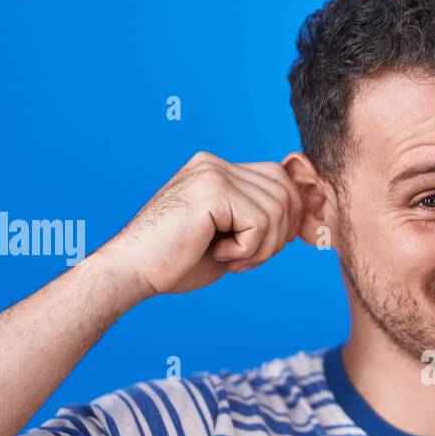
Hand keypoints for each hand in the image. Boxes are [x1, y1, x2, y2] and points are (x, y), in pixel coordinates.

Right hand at [97, 151, 303, 299]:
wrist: (132, 272)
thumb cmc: (176, 261)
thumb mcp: (228, 235)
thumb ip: (257, 219)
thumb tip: (302, 219)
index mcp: (217, 170)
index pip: (278, 179)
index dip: (287, 216)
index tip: (266, 247)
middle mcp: (214, 164)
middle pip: (284, 191)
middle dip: (279, 234)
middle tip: (248, 258)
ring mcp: (212, 173)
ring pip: (276, 209)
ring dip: (263, 247)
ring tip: (233, 259)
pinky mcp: (211, 190)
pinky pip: (259, 222)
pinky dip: (249, 249)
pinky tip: (220, 254)